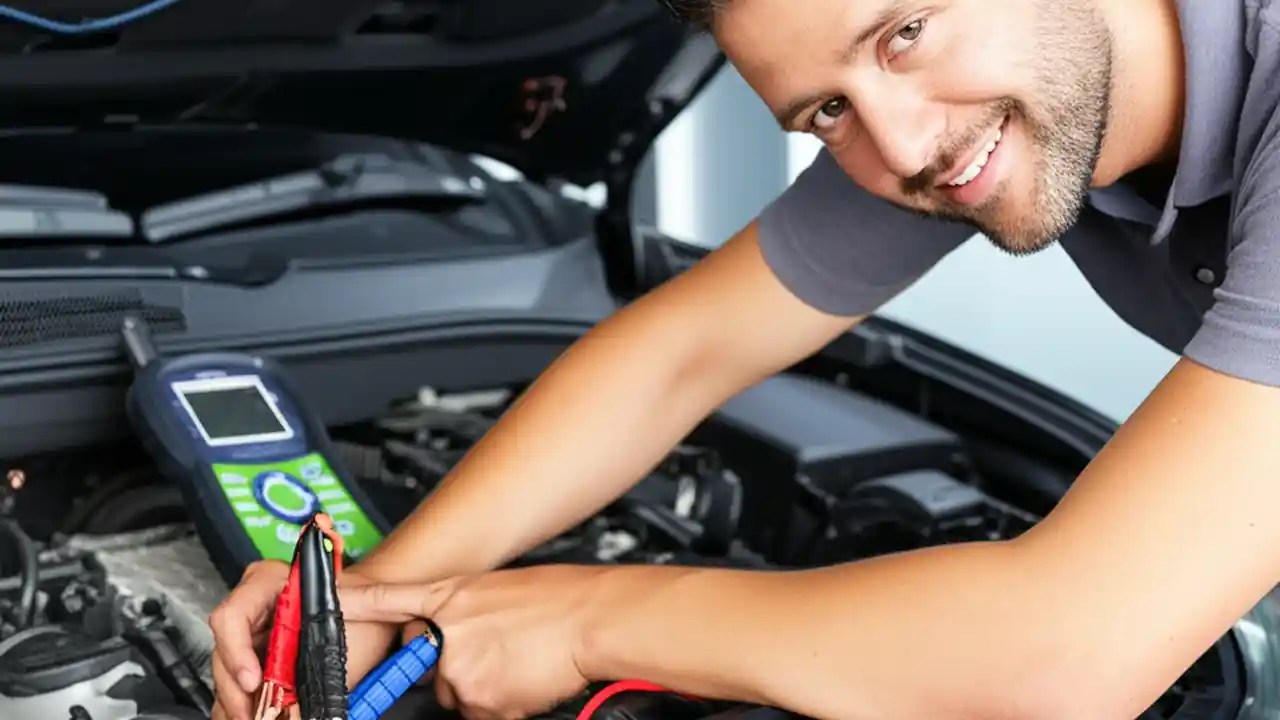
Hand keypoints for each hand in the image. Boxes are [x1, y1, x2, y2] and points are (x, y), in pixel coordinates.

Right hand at [209, 560, 398, 719]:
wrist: (377, 606)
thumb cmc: (364, 606)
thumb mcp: (343, 629)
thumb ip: (315, 657)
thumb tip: (295, 703)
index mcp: (270, 582)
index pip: (233, 617)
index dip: (237, 653)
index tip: (253, 682)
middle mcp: (253, 602)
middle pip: (224, 649)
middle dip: (235, 689)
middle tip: (250, 716)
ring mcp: (251, 628)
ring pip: (227, 670)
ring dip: (236, 701)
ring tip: (252, 719)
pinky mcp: (255, 652)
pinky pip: (239, 679)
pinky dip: (245, 701)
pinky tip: (252, 715)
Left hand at [340, 564, 610, 719]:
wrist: (592, 618)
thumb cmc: (560, 599)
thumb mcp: (499, 591)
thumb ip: (466, 614)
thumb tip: (455, 637)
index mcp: (451, 597)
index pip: (387, 599)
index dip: (353, 605)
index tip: (330, 605)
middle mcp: (447, 634)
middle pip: (435, 672)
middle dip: (461, 670)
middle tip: (500, 652)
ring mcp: (462, 670)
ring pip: (463, 696)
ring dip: (487, 689)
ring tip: (522, 662)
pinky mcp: (483, 702)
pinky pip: (486, 713)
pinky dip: (506, 704)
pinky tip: (528, 679)